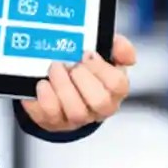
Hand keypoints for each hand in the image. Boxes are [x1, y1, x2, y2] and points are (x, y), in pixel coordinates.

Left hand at [21, 34, 136, 132]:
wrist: (58, 85)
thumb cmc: (86, 69)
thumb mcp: (104, 52)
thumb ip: (118, 46)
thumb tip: (123, 50)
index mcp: (115, 90)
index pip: (118, 85)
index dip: (101, 68)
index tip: (87, 54)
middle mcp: (99, 108)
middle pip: (100, 102)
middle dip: (82, 78)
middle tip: (71, 64)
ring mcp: (77, 118)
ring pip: (76, 112)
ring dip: (63, 85)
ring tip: (55, 68)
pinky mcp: (54, 121)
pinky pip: (51, 114)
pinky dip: (46, 96)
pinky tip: (44, 83)